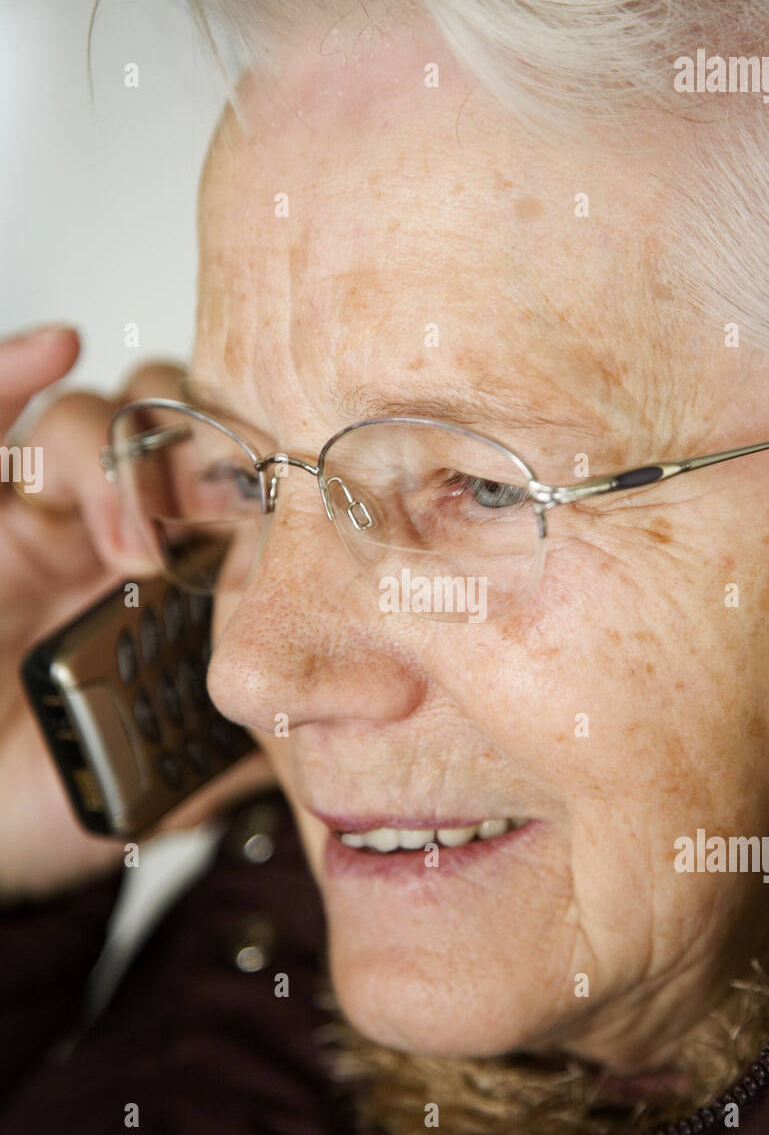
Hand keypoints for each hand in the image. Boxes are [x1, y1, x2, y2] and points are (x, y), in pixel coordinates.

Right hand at [0, 327, 273, 898]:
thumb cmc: (71, 785)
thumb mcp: (185, 772)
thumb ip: (262, 734)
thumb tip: (366, 715)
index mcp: (181, 571)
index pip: (232, 477)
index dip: (270, 470)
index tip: (308, 500)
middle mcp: (117, 528)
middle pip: (166, 428)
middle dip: (202, 447)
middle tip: (226, 503)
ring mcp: (44, 517)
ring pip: (85, 421)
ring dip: (121, 455)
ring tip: (132, 542)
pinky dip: (6, 374)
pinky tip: (49, 348)